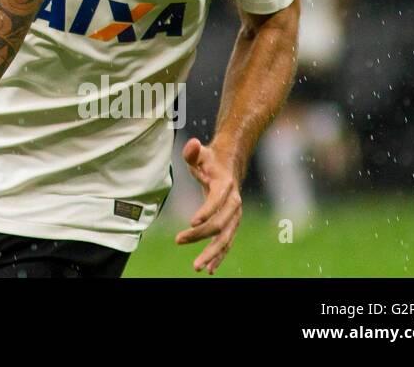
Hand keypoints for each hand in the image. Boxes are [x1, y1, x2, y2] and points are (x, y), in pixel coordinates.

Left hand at [175, 137, 242, 273]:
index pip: (216, 201)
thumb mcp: (200, 153)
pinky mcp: (232, 224)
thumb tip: (192, 144)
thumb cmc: (209, 160)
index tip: (191, 222)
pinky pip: (227, 243)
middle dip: (200, 235)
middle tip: (178, 241)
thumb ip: (193, 151)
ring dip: (212, 254)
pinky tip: (209, 269)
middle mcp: (234, 203)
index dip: (205, 212)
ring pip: (226, 239)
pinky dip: (219, 256)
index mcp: (225, 186)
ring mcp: (235, 216)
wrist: (229, 165)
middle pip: (220, 224)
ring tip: (197, 267)